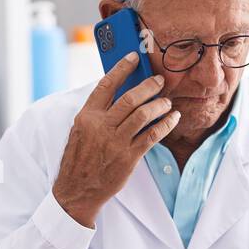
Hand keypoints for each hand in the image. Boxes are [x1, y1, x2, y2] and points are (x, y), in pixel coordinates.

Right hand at [52, 52, 180, 227]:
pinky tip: (172, 119)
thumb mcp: (80, 131)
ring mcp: (115, 142)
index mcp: (87, 116)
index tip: (133, 57)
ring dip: (160, 105)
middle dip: (149, 86)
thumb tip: (116, 93)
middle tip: (159, 81)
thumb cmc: (79, 159)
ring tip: (167, 102)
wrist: (76, 190)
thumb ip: (96, 112)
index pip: (106, 84)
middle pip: (131, 98)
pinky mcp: (128, 157)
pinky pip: (152, 135)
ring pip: (144, 114)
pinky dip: (166, 124)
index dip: (122, 68)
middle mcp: (101, 126)